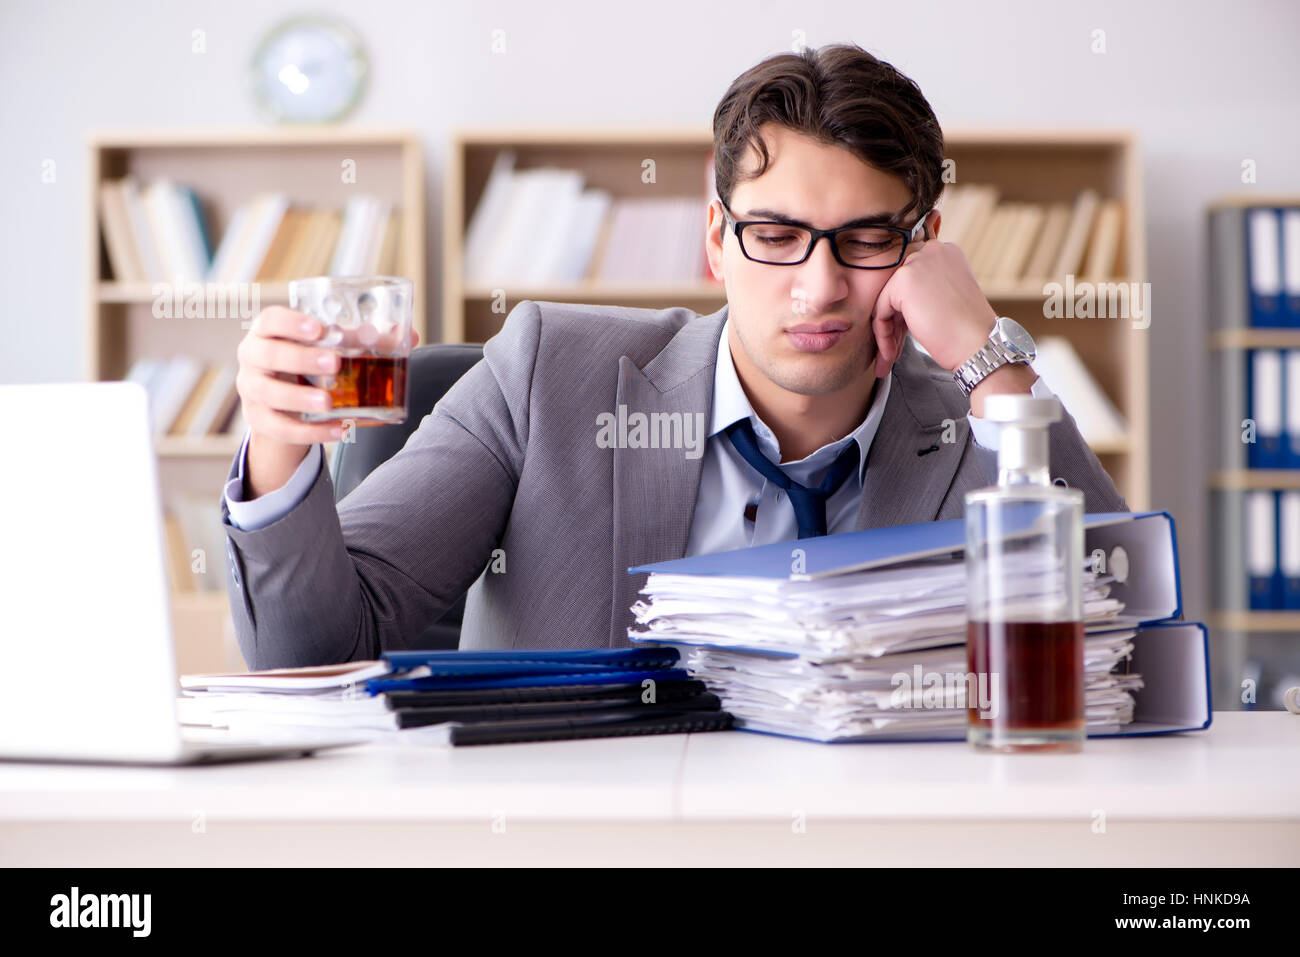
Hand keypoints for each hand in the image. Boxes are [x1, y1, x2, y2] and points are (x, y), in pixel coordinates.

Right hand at [235, 305, 419, 448]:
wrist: (287, 407)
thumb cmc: (311, 367)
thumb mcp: (333, 350)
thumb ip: (365, 341)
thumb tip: (408, 335)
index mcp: (269, 333)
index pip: (269, 320)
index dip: (290, 322)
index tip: (320, 328)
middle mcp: (253, 358)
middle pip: (266, 355)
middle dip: (299, 358)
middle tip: (335, 364)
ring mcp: (252, 391)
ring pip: (267, 393)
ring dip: (299, 398)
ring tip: (328, 402)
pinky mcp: (261, 421)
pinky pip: (282, 428)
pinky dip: (311, 432)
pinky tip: (338, 430)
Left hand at [868, 239, 997, 377]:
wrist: (978, 343)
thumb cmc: (967, 328)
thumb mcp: (948, 296)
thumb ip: (926, 289)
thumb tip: (900, 299)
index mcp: (946, 252)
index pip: (912, 279)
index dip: (907, 310)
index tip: (906, 333)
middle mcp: (932, 251)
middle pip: (897, 289)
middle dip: (895, 321)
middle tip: (895, 347)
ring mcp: (917, 263)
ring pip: (886, 300)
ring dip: (888, 330)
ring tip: (891, 354)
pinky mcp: (903, 281)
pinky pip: (880, 311)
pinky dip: (883, 334)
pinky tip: (891, 352)